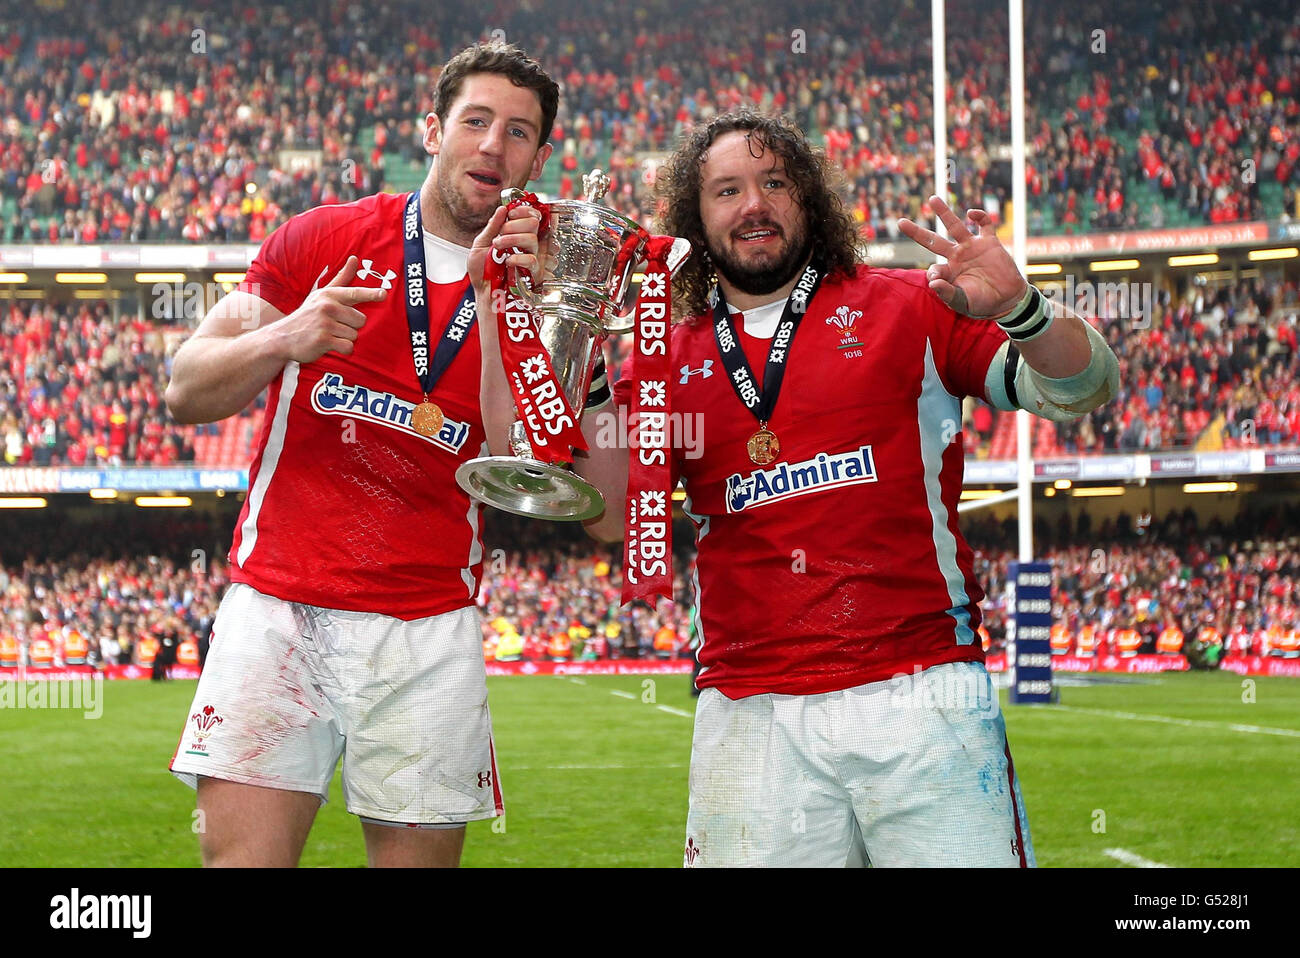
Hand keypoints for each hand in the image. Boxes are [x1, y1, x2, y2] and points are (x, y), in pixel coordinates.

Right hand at [272, 255, 386, 362]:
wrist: (283, 337)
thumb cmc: (308, 315)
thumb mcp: (322, 295)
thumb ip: (341, 279)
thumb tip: (355, 258)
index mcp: (329, 295)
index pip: (354, 293)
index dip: (371, 294)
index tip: (383, 294)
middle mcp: (327, 307)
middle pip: (361, 320)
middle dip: (351, 326)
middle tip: (334, 326)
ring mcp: (325, 323)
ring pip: (354, 335)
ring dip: (345, 338)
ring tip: (329, 335)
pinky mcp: (323, 340)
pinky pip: (348, 347)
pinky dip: (342, 350)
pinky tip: (329, 345)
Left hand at [468, 203, 544, 298]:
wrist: (483, 295)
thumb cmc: (482, 273)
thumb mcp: (480, 245)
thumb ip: (492, 227)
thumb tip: (502, 209)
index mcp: (517, 235)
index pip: (531, 215)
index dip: (522, 210)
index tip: (509, 215)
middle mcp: (527, 245)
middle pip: (534, 223)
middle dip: (514, 224)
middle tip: (501, 233)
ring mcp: (533, 259)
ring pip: (532, 239)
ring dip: (512, 239)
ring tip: (497, 247)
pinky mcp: (534, 275)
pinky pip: (532, 260)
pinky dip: (517, 258)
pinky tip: (508, 262)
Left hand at [898, 195, 1028, 318]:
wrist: (1008, 299)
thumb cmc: (983, 303)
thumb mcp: (963, 302)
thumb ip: (948, 294)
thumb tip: (932, 282)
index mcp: (949, 272)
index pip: (933, 268)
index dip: (933, 273)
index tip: (938, 279)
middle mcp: (957, 256)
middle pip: (934, 241)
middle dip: (917, 233)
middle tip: (900, 222)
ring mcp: (972, 247)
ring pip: (954, 226)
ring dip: (944, 213)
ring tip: (933, 199)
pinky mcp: (989, 242)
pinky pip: (984, 225)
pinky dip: (979, 216)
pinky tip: (970, 213)